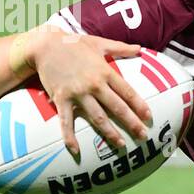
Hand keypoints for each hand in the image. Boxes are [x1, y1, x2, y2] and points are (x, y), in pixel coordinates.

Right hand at [28, 29, 151, 156]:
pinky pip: (66, 121)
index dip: (139, 105)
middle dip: (131, 123)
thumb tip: (140, 48)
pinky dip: (70, 137)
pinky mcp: (61, 99)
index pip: (127, 92)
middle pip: (117, 107)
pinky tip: (76, 150)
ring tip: (121, 145)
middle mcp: (94, 84)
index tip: (149, 117)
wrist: (44, 45)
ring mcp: (77, 93)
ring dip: (110, 133)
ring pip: (97, 117)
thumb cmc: (73, 43)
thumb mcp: (99, 44)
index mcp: (105, 71)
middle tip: (143, 136)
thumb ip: (121, 48)